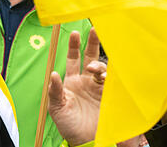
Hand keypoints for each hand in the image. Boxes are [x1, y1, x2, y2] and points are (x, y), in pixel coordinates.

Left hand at [48, 29, 105, 145]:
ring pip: (102, 68)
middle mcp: (87, 81)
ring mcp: (100, 88)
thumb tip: (53, 74)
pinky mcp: (111, 97)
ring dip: (98, 65)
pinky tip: (104, 77)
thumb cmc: (69, 125)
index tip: (74, 33)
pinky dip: (110, 77)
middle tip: (95, 30)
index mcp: (72, 81)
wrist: (86, 141)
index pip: (73, 58)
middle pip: (90, 57)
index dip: (74, 46)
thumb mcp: (57, 107)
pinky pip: (113, 83)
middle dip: (92, 43)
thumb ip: (55, 91)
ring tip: (93, 70)